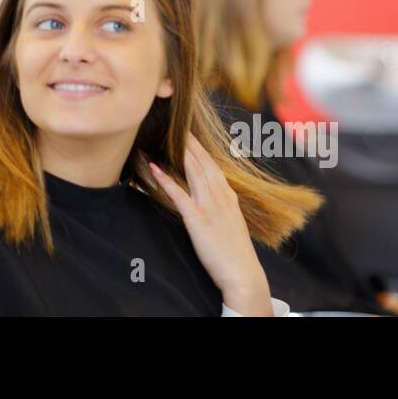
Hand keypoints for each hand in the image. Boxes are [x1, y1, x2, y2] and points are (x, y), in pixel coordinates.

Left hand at [148, 133, 271, 315]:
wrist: (242, 273)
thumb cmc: (235, 251)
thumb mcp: (232, 222)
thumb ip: (221, 206)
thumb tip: (209, 196)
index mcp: (228, 196)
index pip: (213, 165)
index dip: (200, 149)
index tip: (190, 134)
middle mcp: (220, 196)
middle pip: (203, 163)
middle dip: (190, 143)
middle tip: (177, 125)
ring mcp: (209, 206)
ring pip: (192, 172)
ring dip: (179, 153)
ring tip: (167, 136)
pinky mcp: (197, 219)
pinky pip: (179, 195)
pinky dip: (166, 180)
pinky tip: (155, 169)